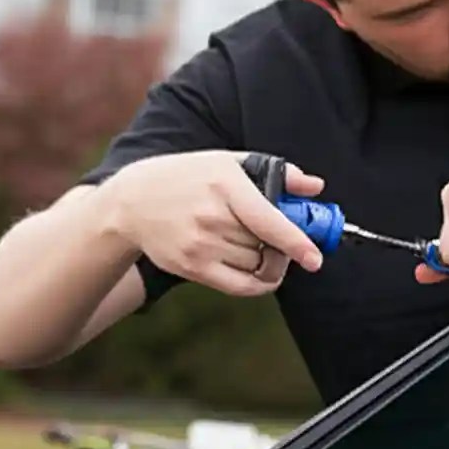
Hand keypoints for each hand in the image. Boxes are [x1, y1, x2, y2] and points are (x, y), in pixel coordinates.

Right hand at [105, 150, 324, 295]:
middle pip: (266, 246)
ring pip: (255, 265)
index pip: (268, 221)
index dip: (295, 242)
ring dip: (268, 260)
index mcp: (226, 186)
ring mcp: (199, 245)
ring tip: (260, 245)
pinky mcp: (191, 267)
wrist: (132, 203)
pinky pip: (239, 286)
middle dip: (282, 245)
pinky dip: (258, 282)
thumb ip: (279, 174)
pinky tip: (262, 272)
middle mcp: (212, 217)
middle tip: (283, 238)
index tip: (314, 258)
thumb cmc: (188, 178)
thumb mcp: (229, 163)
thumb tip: (316, 187)